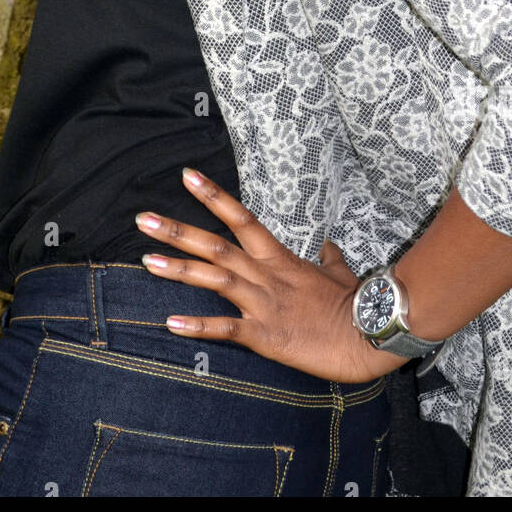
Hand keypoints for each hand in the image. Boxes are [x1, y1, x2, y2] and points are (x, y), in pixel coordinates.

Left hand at [135, 168, 408, 383]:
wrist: (369, 335)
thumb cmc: (356, 304)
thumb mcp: (340, 273)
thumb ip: (329, 259)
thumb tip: (329, 246)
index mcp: (279, 257)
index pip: (241, 217)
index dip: (213, 195)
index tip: (187, 176)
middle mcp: (265, 275)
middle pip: (215, 244)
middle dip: (177, 231)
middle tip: (142, 219)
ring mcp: (264, 303)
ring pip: (215, 278)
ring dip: (179, 269)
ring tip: (146, 260)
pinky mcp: (266, 336)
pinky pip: (226, 328)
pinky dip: (198, 325)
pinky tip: (171, 322)